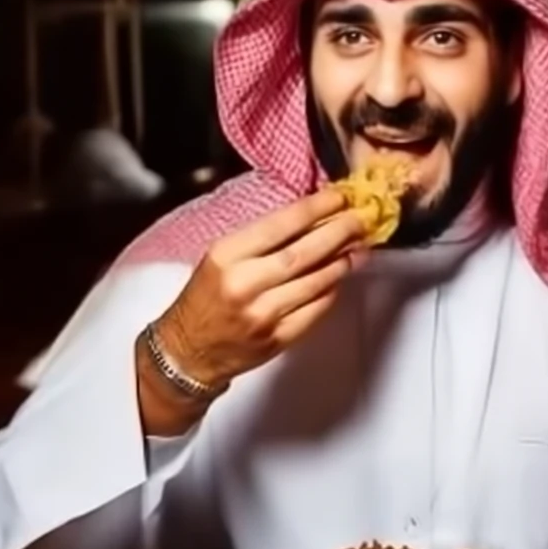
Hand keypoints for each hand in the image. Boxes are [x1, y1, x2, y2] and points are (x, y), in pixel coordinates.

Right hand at [138, 190, 367, 432]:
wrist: (188, 351)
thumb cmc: (203, 299)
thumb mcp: (219, 258)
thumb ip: (259, 240)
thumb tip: (308, 219)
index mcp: (225, 257)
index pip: (279, 226)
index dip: (314, 209)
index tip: (338, 197)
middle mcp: (245, 285)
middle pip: (303, 253)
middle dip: (338, 232)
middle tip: (359, 218)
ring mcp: (263, 315)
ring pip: (315, 282)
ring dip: (342, 261)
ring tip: (358, 246)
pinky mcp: (278, 339)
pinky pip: (316, 309)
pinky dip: (331, 290)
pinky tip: (340, 276)